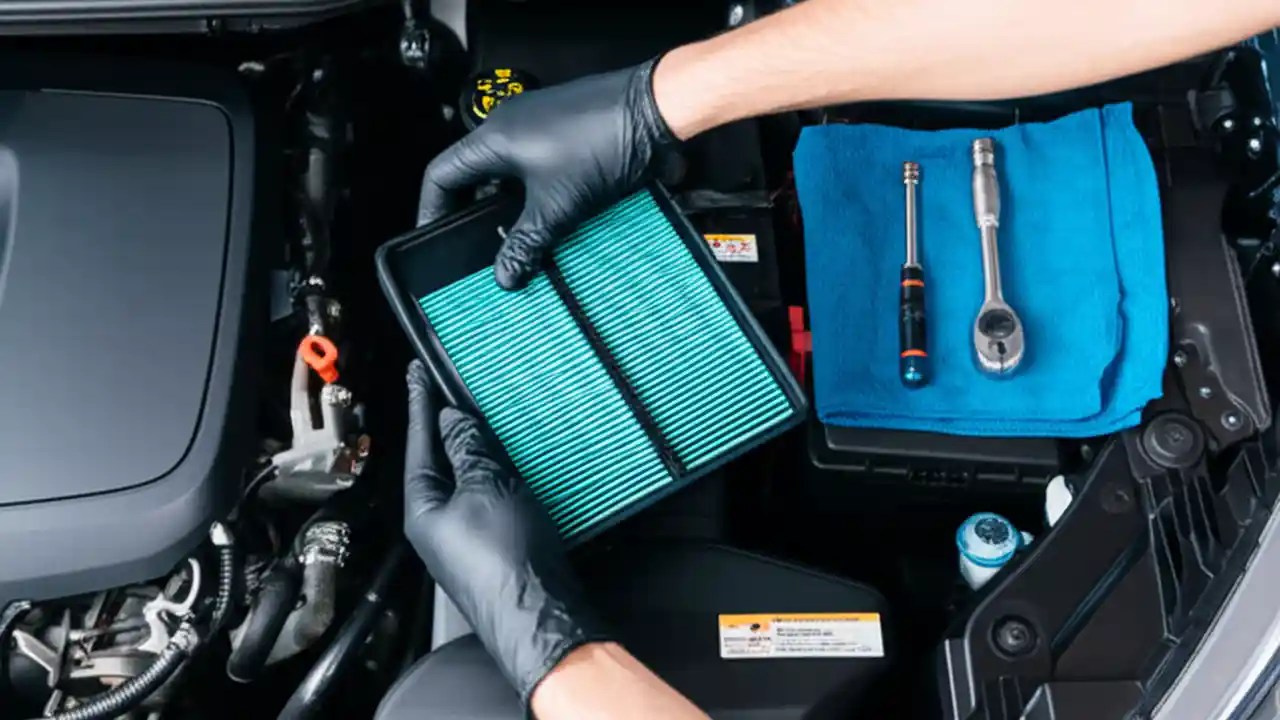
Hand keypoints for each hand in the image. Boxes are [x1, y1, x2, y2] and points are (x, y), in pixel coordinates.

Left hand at [402, 361, 605, 702]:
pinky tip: (514, 465)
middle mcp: (439, 525)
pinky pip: (491, 500)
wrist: (542, 617)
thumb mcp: (487, 488)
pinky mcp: (497, 547)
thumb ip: (468, 448)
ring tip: (485, 418)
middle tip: (450, 387)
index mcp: (423, 508)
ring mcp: (468, 538)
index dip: (422, 403)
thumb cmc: (509, 563)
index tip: (418, 372)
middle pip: (441, 461)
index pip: (419, 441)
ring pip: (469, 481)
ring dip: (478, 451)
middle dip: (449, 426)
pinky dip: (499, 476)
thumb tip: (452, 419)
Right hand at [417, 58, 675, 289]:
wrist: (656, 112)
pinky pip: (540, 173)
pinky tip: (555, 225)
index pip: (442, 175)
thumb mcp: (558, 205)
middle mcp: (511, 128)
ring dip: (514, 212)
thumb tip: (506, 273)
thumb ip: (526, 242)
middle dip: (477, 216)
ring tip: (520, 244)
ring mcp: (541, 130)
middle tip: (480, 250)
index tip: (432, 236)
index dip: (432, 209)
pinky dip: (541, 200)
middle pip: (476, 179)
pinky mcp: (568, 137)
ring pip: (511, 179)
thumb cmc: (604, 137)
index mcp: (493, 138)